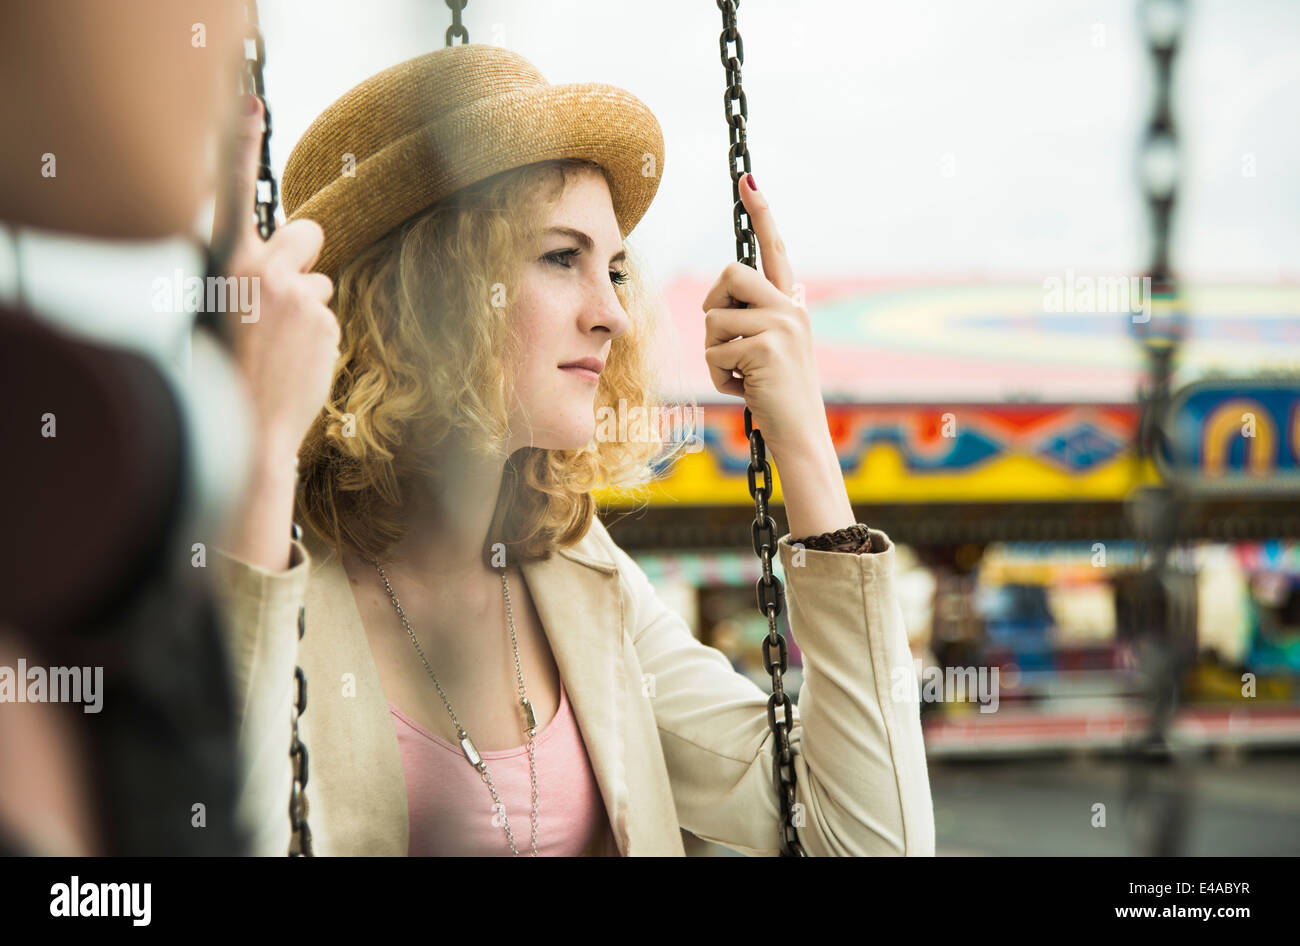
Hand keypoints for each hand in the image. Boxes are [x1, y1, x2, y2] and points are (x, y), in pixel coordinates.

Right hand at [213, 94, 338, 465]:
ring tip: (281, 344)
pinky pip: (328, 316)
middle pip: (309, 232)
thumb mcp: (216, 309)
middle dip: (306, 253)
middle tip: (285, 289)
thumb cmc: (223, 371)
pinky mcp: (325, 320)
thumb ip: (243, 274)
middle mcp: (260, 268)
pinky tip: (295, 363)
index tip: (250, 102)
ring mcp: (297, 294)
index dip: (239, 142)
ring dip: (309, 302)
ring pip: (320, 281)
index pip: (229, 191)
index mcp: (221, 261)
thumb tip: (288, 258)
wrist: (246, 430)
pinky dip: (316, 336)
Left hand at [701, 173, 828, 460]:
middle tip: (727, 343)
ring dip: (714, 354)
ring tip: (741, 376)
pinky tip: (744, 390)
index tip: (748, 179)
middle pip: (729, 275)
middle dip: (713, 308)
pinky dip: (719, 377)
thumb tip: (717, 304)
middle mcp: (790, 307)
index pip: (773, 249)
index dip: (761, 213)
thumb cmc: (777, 397)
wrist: (801, 436)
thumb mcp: (767, 350)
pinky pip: (714, 351)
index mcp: (790, 304)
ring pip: (714, 319)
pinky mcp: (766, 347)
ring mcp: (781, 325)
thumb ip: (751, 320)